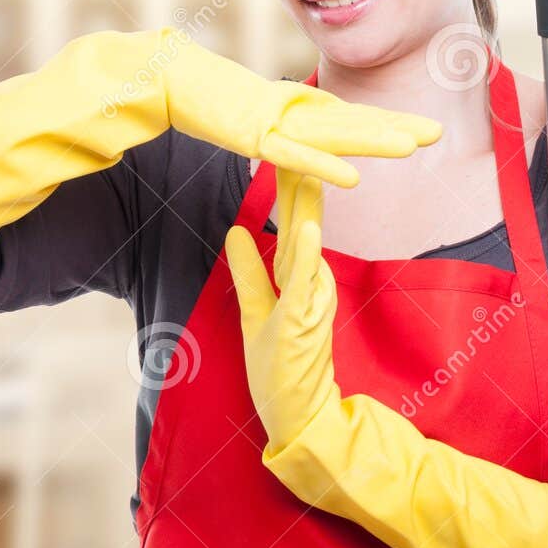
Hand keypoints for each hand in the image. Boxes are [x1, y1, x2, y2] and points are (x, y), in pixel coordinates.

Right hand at [162, 34, 440, 187]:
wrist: (177, 78)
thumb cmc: (218, 99)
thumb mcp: (266, 119)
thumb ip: (293, 130)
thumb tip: (317, 145)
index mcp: (303, 110)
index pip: (358, 117)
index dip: (394, 122)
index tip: (429, 130)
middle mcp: (299, 113)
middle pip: (356, 121)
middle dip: (398, 127)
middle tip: (437, 132)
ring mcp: (279, 124)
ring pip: (334, 135)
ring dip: (373, 140)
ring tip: (411, 147)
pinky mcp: (256, 137)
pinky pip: (295, 158)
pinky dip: (323, 167)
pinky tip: (352, 179)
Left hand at [222, 167, 340, 456]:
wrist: (298, 416)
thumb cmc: (280, 369)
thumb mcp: (257, 309)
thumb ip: (249, 270)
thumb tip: (236, 232)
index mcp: (300, 276)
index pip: (293, 219)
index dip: (287, 181)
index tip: (285, 141)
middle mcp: (311, 280)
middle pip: (303, 219)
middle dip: (301, 176)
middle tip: (304, 131)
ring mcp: (312, 299)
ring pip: (309, 242)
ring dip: (309, 204)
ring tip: (309, 164)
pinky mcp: (307, 321)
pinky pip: (308, 282)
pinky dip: (310, 254)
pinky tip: (311, 226)